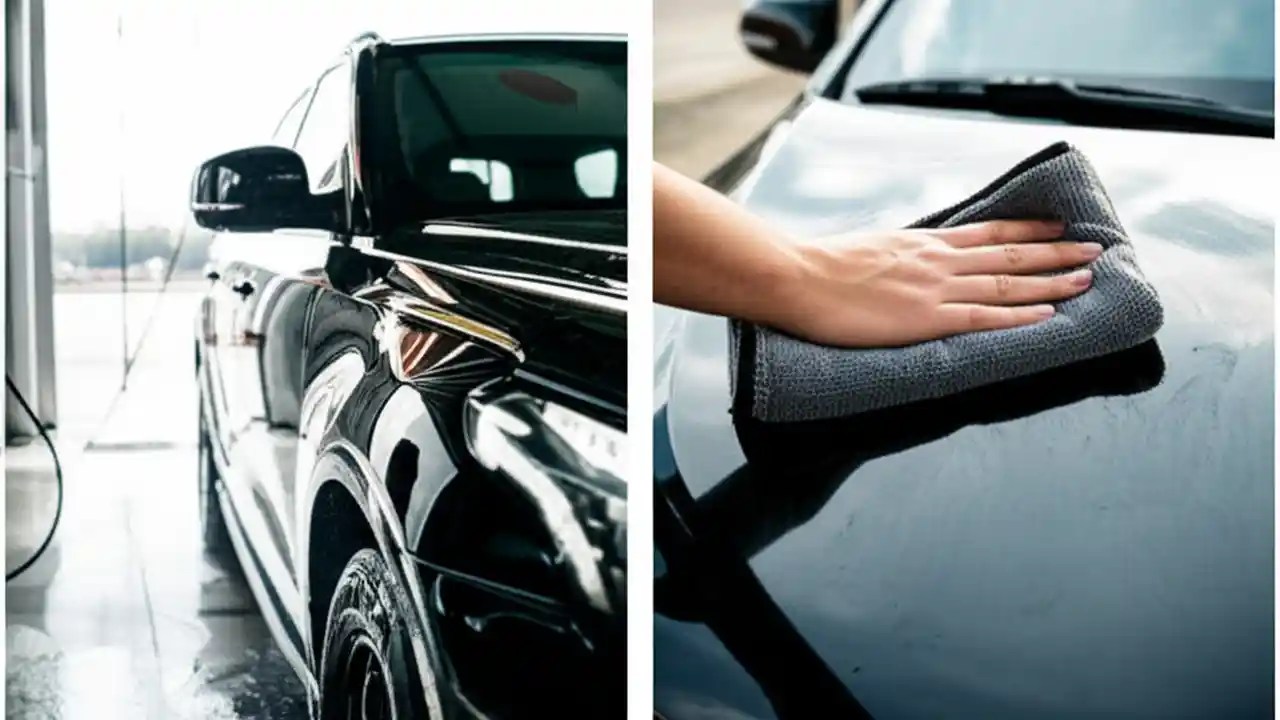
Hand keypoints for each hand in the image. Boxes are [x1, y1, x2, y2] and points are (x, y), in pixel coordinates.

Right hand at [769, 220, 1098, 347]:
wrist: (799, 278)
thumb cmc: (822, 266)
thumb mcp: (871, 248)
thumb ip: (900, 255)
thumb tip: (911, 260)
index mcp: (923, 242)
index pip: (990, 233)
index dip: (1029, 232)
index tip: (1059, 228)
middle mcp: (938, 261)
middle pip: (1011, 255)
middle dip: (1057, 252)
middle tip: (1096, 249)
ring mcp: (935, 289)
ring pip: (1007, 283)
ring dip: (1052, 281)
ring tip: (1087, 278)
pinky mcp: (926, 319)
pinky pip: (984, 316)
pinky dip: (1021, 315)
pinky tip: (1049, 314)